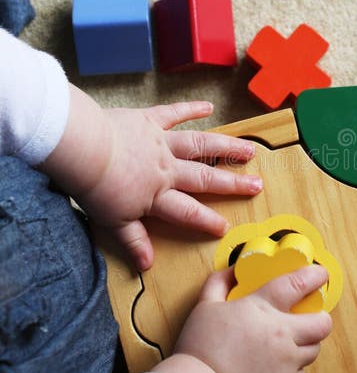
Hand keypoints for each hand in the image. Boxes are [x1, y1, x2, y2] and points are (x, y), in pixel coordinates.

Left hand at [41, 86, 261, 269]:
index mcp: (157, 195)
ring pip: (201, 146)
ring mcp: (161, 143)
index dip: (207, 220)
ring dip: (226, 148)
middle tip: (257, 185)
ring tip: (249, 150)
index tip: (225, 226)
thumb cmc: (94, 187)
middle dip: (232, 184)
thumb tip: (147, 265)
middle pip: (204, 178)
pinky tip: (209, 107)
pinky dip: (191, 109)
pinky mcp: (149, 121)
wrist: (84, 149)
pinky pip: (173, 114)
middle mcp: (167, 169)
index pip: (188, 211)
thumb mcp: (113, 222)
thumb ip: (134, 241)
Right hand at [155, 265, 332, 372]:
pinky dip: (291, 369)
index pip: (298, 284)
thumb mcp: (205, 305)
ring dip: (306, 344)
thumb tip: (233, 270)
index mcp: (262, 309)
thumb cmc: (202, 348)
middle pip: (322, 323)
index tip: (319, 274)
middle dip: (321, 318)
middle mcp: (282, 334)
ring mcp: (288, 361)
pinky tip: (273, 367)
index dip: (314, 276)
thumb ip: (220, 282)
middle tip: (311, 318)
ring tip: (288, 344)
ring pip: (314, 349)